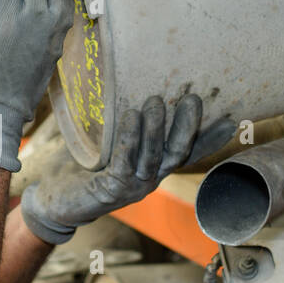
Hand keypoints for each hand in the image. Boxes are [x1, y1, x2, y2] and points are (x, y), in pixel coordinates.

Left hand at [21, 94, 212, 243]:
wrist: (52, 201)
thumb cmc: (78, 169)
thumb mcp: (104, 144)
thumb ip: (120, 123)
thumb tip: (122, 81)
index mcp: (151, 170)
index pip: (187, 154)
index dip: (209, 139)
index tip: (231, 118)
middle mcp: (148, 181)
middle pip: (176, 153)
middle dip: (188, 126)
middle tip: (194, 98)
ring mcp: (132, 188)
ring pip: (153, 157)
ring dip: (156, 128)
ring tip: (157, 101)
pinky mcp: (111, 191)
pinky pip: (124, 162)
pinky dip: (129, 139)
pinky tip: (130, 116)